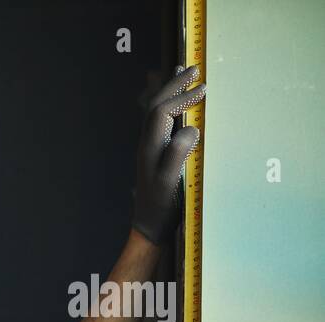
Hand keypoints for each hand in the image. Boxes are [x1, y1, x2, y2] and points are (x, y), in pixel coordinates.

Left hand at [131, 65, 205, 245]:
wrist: (149, 225)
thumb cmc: (162, 206)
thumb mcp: (171, 182)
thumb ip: (178, 155)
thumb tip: (190, 128)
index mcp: (150, 147)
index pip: (162, 111)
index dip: (181, 97)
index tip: (203, 89)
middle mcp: (147, 143)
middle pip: (155, 105)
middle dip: (174, 85)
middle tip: (195, 68)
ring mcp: (150, 148)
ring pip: (156, 111)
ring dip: (170, 91)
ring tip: (185, 74)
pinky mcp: (155, 153)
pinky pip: (161, 121)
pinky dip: (171, 105)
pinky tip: (180, 103)